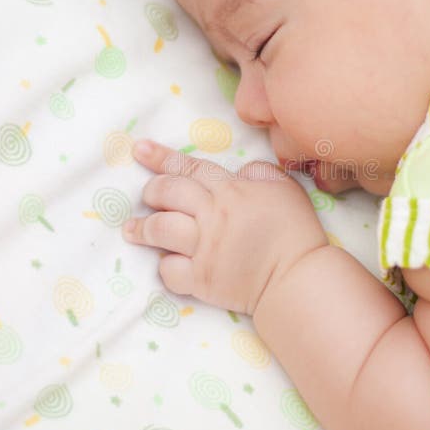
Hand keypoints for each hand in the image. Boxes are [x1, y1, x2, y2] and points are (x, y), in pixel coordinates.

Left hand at [122, 140, 329, 315]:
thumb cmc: (295, 232)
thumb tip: (238, 172)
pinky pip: (169, 270)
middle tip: (148, 195)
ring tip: (132, 229)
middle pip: (168, 193)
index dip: (161, 157)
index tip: (139, 149)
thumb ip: (257, 173)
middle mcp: (212, 216)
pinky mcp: (201, 280)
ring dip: (142, 227)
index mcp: (231, 191)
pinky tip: (167, 262)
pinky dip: (165, 266)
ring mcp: (204, 249)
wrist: (298, 278)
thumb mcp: (284, 187)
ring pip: (160, 229)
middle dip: (152, 190)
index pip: (190, 168)